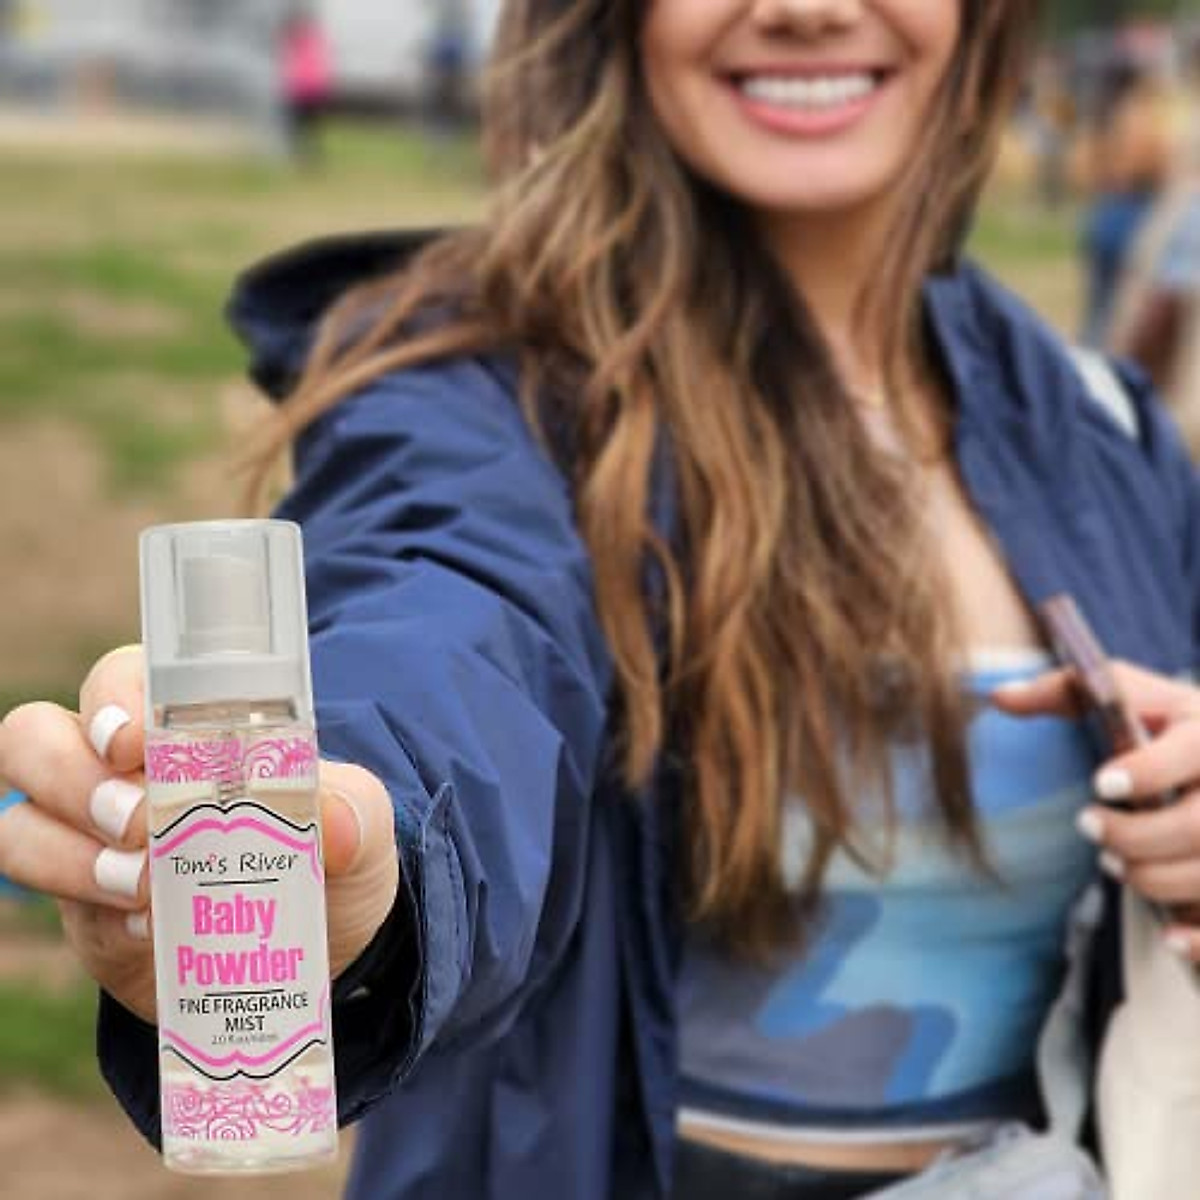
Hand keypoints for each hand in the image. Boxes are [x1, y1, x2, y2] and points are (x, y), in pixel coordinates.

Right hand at [0, 646, 399, 1022]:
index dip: (112, 698)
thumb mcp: (360, 829)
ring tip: (142, 886)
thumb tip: (329, 818)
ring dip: (68, 853)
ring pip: (19, 820)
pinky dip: (85, 910)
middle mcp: (121, 769)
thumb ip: (352, 812)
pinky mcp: (84, 906)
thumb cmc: (331, 855)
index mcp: (186, 724)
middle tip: (138, 824)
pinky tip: (145, 929)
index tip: (136, 741)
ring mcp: (90, 837)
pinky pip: (40, 898)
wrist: (319, 945)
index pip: (120, 678)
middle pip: (35, 736)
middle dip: (72, 778)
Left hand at [993, 660, 1199, 960]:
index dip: (1146, 772)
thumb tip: (998, 697)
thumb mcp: (1119, 693)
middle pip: (1196, 827)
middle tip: (1088, 826)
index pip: (1192, 754)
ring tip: (1113, 863)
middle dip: (1134, 836)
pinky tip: (1169, 937)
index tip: (1101, 783)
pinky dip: (1199, 936)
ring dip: (1152, 878)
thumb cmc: (1157, 721)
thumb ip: (1062, 691)